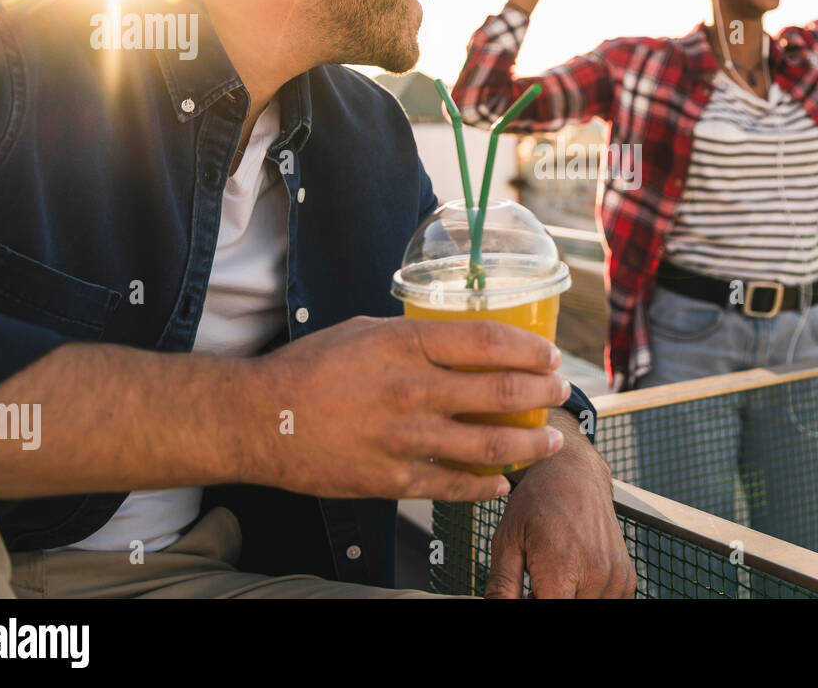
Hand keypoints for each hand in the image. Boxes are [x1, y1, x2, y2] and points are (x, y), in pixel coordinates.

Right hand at [250, 316, 568, 500]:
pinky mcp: (392, 480)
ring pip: (489, 446)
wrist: (258, 420)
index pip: (488, 340)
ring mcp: (405, 438)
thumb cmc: (309, 369)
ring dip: (529, 444)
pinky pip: (454, 485)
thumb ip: (415, 337)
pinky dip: (486, 486)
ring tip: (549, 440)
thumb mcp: (365, 331)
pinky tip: (501, 482)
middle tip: (559, 392)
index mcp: (406, 343)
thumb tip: (459, 341)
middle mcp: (412, 389)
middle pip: (501, 392)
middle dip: (543, 393)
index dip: (530, 348)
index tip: (550, 354)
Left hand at [485, 411, 635, 598]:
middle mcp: (596, 573)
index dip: (533, 603)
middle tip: (536, 582)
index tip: (527, 592)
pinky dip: (588, 596)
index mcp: (562, 566)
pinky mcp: (626, 577)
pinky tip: (574, 574)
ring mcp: (615, 576)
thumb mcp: (507, 540)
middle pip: (568, 611)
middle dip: (549, 600)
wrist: (574, 472)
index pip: (551, 612)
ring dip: (570, 600)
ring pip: (588, 609)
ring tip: (555, 576)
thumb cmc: (537, 501)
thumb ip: (502, 586)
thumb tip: (497, 610)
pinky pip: (607, 603)